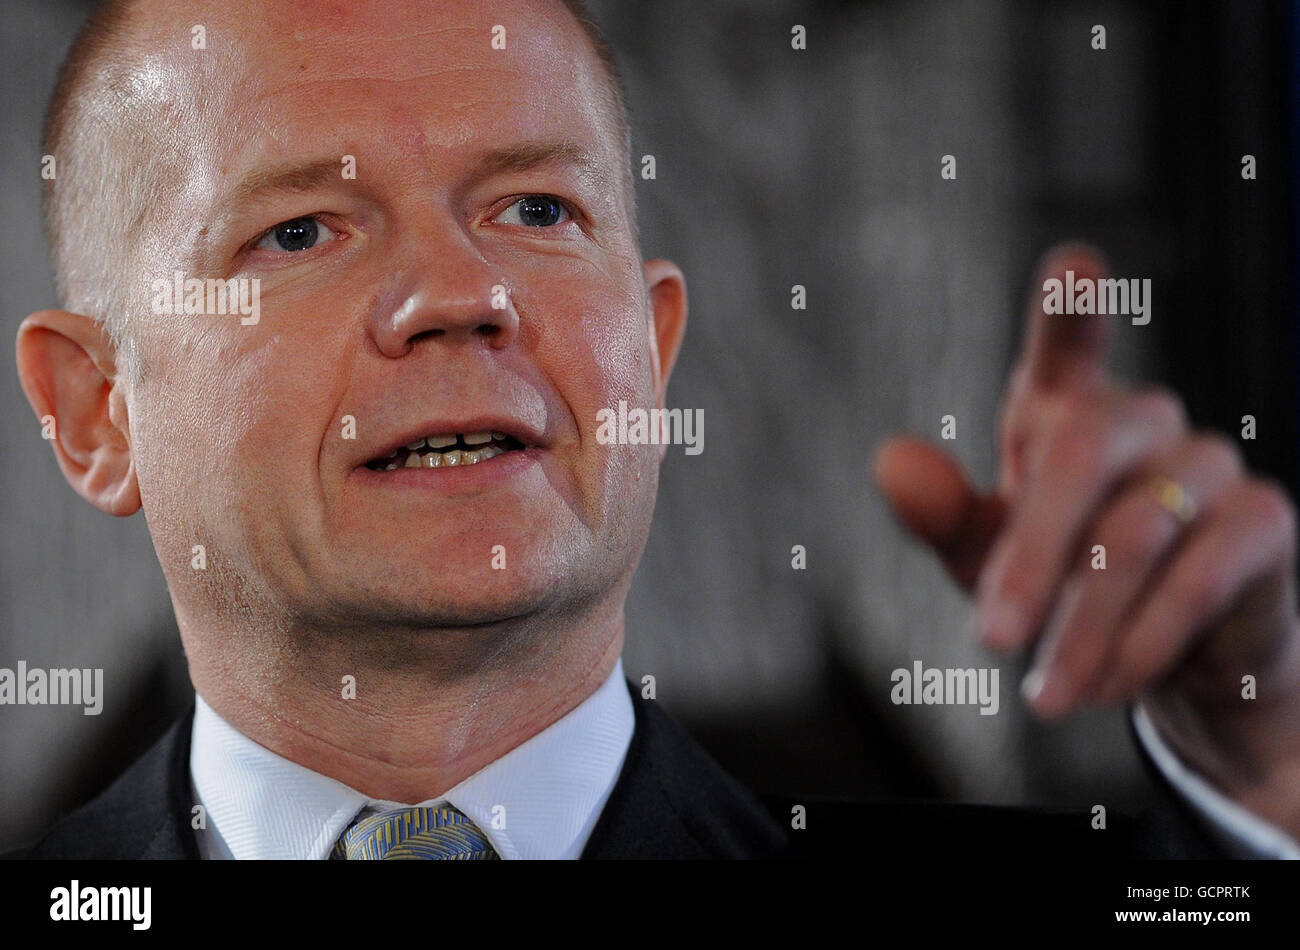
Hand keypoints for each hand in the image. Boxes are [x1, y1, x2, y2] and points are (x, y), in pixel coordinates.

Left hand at [874, 244, 1299, 834]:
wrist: (1169, 658)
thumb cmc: (1060, 585)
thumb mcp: (988, 558)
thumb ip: (942, 512)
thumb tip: (890, 459)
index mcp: (1064, 413)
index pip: (1067, 346)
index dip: (1070, 308)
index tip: (1075, 265)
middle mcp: (1141, 420)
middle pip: (1084, 448)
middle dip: (1031, 553)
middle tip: (990, 639)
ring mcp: (1209, 464)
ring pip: (1135, 532)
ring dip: (1081, 626)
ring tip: (1045, 695)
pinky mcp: (1264, 521)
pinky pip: (1200, 577)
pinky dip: (1142, 640)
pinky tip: (1108, 686)